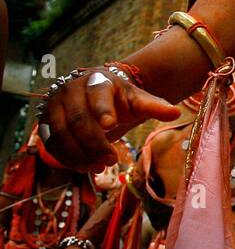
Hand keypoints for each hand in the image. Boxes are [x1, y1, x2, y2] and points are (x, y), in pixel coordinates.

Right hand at [41, 69, 179, 170]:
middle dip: (94, 143)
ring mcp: (54, 105)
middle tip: (110, 160)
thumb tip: (175, 112)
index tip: (111, 125)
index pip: (97, 95)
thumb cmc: (119, 99)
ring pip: (60, 133)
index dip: (103, 110)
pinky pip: (50, 143)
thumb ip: (153, 106)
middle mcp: (70, 90)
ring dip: (78, 154)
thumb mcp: (137, 99)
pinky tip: (82, 168)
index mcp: (96, 81)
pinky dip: (65, 158)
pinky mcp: (44, 121)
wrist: (95, 92)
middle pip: (78, 120)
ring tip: (98, 167)